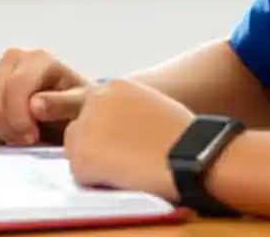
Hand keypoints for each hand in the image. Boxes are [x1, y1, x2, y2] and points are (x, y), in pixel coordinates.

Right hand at [0, 47, 90, 145]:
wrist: (69, 110)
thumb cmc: (77, 108)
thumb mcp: (82, 108)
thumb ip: (62, 104)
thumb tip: (35, 105)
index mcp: (39, 59)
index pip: (15, 87)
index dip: (20, 118)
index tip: (33, 138)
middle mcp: (15, 58)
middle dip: (7, 127)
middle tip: (25, 140)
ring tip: (17, 136)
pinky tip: (4, 131)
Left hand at [63, 78, 192, 201]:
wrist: (193, 154)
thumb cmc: (184, 135)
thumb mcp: (152, 104)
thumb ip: (128, 110)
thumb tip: (117, 129)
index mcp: (114, 86)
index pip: (93, 111)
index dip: (105, 132)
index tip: (119, 144)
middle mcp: (95, 100)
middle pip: (79, 129)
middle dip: (95, 147)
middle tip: (122, 161)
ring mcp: (86, 127)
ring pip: (76, 152)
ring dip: (94, 164)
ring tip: (126, 171)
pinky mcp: (82, 155)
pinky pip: (81, 176)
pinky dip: (97, 183)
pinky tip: (124, 180)